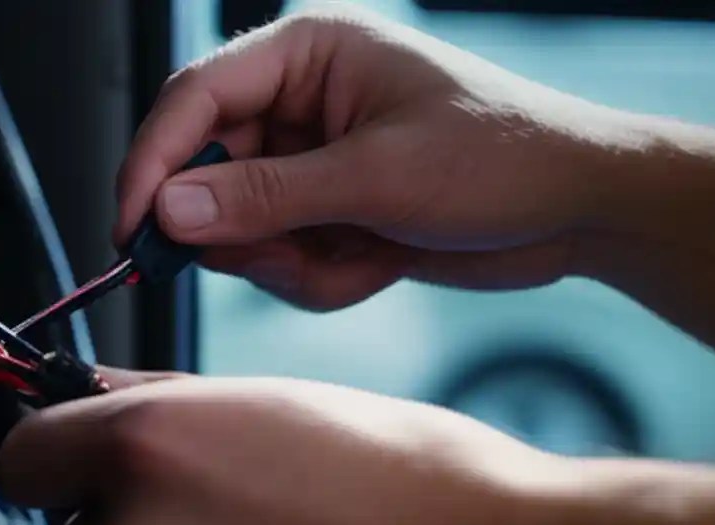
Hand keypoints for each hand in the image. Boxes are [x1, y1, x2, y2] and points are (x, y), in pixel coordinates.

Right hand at [115, 6, 637, 309]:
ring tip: (360, 258)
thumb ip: (267, 196)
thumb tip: (172, 209)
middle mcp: (299, 104)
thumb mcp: (380, 176)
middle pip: (208, 174)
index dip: (154, 163)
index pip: (195, 99)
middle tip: (282, 259)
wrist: (580, 209)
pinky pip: (282, 259)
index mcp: (307, 55)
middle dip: (242, 233)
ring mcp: (312, 163)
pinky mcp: (328, 211)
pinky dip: (321, 278)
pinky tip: (376, 264)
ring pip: (242, 230)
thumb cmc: (505, 155)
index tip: (134, 228)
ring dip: (292, 262)